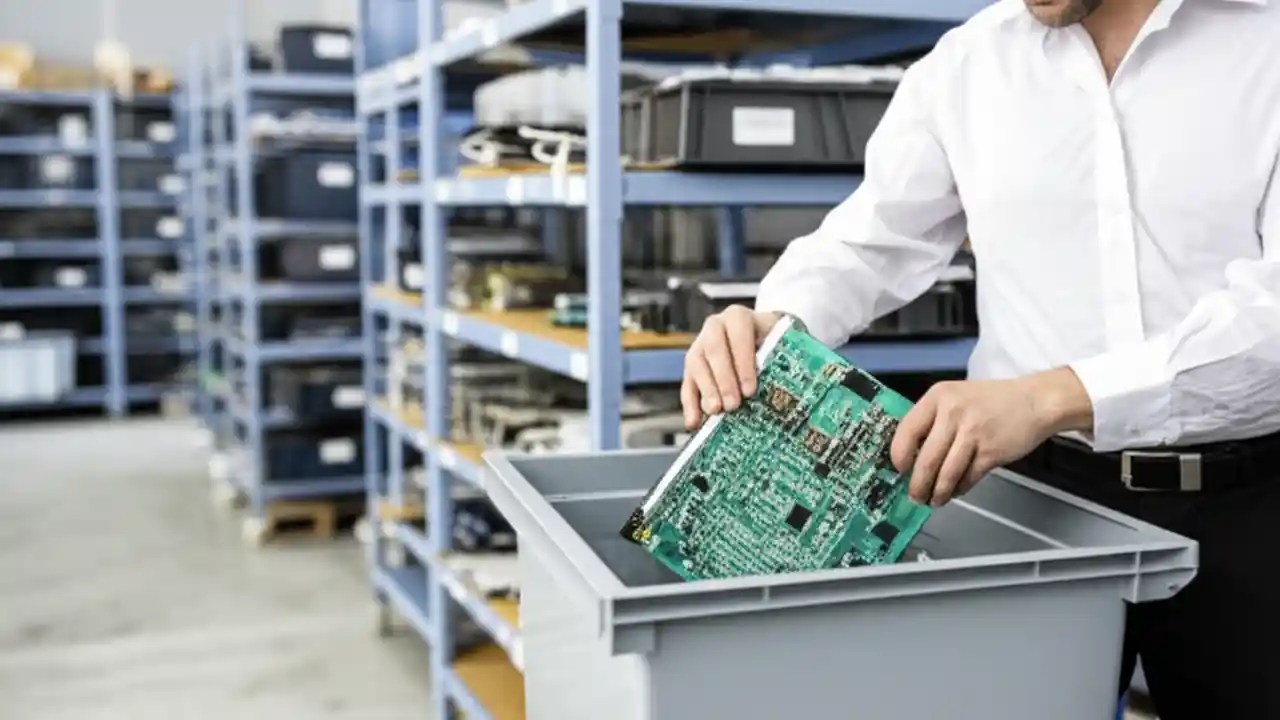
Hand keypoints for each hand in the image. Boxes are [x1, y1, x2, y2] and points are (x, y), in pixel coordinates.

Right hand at [681, 306, 782, 428]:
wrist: (758, 336)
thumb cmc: (772, 342)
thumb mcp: (780, 341)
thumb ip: (783, 356)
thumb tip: (795, 384)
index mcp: (738, 317)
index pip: (738, 334)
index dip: (743, 362)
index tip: (750, 390)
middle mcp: (715, 327)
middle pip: (714, 349)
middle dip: (723, 379)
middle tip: (733, 405)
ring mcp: (700, 345)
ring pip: (696, 365)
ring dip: (706, 390)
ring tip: (716, 411)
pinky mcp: (692, 366)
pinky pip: (687, 383)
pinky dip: (690, 405)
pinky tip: (694, 422)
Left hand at [889, 367, 1093, 506]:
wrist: (1035, 401)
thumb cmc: (992, 402)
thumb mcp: (956, 398)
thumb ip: (934, 420)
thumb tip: (912, 455)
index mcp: (938, 396)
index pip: (907, 430)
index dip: (899, 455)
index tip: (897, 470)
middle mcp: (953, 412)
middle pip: (926, 459)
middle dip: (917, 484)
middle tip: (914, 495)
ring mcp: (973, 432)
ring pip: (946, 473)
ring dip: (937, 492)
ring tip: (933, 500)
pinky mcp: (991, 452)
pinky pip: (967, 478)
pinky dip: (958, 489)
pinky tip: (954, 492)